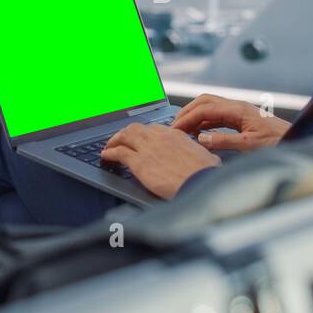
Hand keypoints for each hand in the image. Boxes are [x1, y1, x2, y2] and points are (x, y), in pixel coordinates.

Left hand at [101, 123, 220, 199]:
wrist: (200, 183)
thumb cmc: (206, 174)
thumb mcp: (207, 157)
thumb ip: (201, 154)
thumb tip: (207, 158)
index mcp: (175, 135)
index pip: (154, 128)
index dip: (144, 133)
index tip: (140, 138)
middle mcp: (159, 137)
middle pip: (136, 128)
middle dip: (125, 133)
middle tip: (120, 140)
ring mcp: (148, 148)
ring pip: (125, 136)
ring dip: (114, 140)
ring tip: (109, 146)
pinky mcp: (139, 163)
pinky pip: (118, 153)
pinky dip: (110, 153)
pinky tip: (105, 156)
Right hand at [171, 93, 290, 151]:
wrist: (296, 140)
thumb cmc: (277, 142)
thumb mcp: (249, 145)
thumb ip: (223, 141)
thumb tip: (201, 139)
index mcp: (238, 109)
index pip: (204, 108)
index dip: (187, 118)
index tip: (175, 129)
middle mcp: (237, 106)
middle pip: (205, 101)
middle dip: (187, 112)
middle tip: (174, 126)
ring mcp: (239, 112)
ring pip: (210, 107)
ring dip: (195, 116)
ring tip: (183, 130)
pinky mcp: (241, 119)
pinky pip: (217, 116)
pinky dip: (205, 122)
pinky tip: (199, 133)